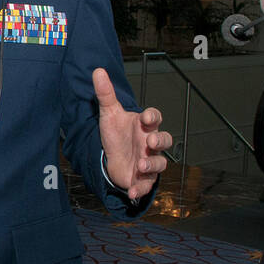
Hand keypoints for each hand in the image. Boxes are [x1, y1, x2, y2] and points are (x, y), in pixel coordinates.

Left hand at [94, 68, 171, 201]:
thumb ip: (105, 94)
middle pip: (165, 140)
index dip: (153, 117)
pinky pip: (147, 185)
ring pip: (160, 163)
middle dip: (160, 140)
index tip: (146, 117)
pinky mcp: (143, 179)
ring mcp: (149, 161)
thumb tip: (98, 71)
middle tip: (151, 140)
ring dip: (152, 164)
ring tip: (140, 164)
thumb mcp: (108, 114)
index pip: (156, 117)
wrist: (111, 159)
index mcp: (144, 126)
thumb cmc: (116, 135)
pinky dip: (141, 189)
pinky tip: (133, 192)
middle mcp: (150, 143)